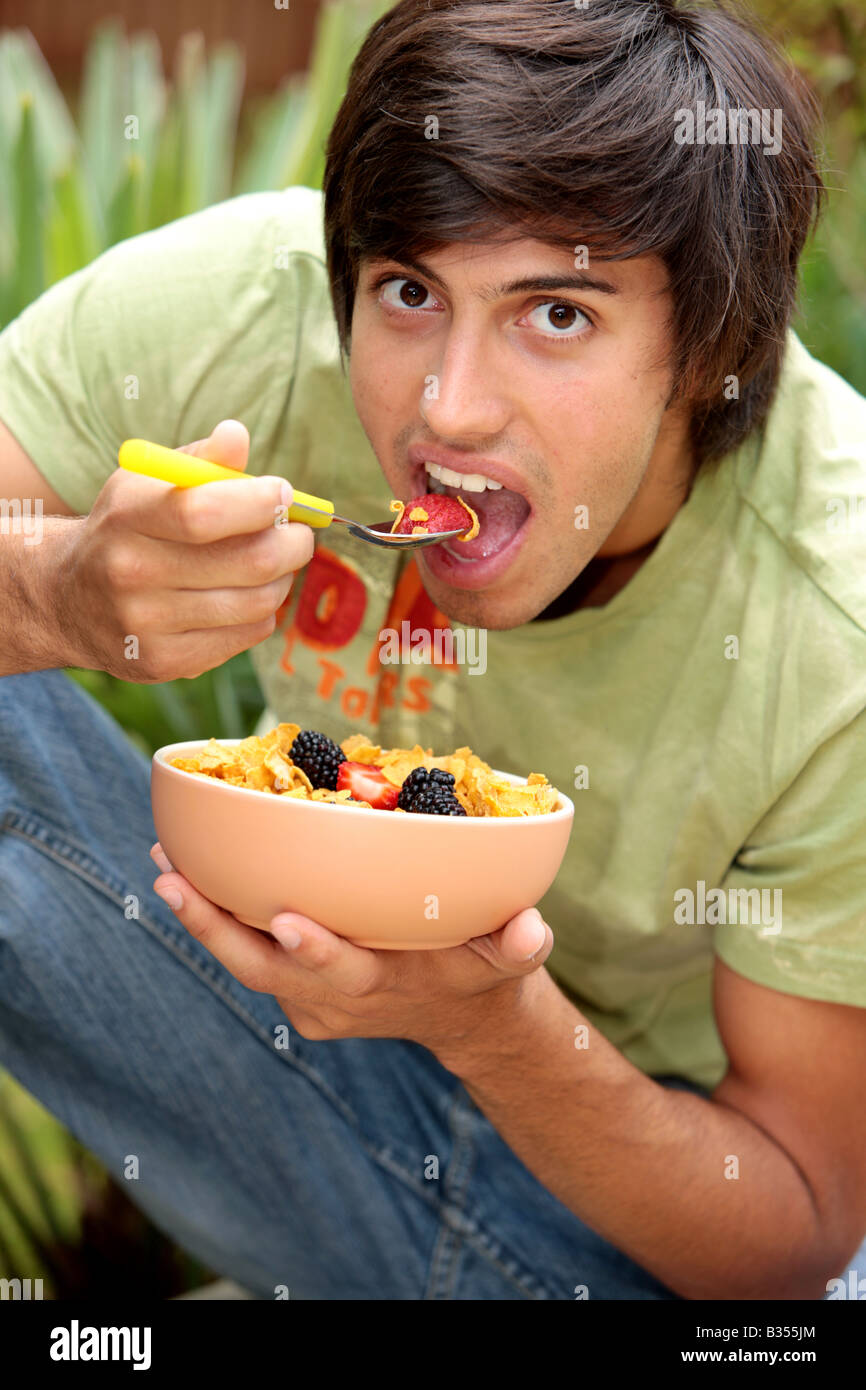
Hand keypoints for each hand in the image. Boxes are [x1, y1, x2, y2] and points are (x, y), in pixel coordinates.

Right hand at [57, 420, 313, 680]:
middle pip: (249, 562)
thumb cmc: (126, 530)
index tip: (282, 494)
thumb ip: (198, 461)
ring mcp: (148, 624)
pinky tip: (245, 595)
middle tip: (297, 533)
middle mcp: (132, 573)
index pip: (205, 513)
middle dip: (292, 543)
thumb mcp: (146, 484)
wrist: (67, 600)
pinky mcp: (166, 663)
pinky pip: (248, 634)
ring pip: (258, 603)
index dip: (260, 503)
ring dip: (282, 579)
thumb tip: (236, 436)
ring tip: (274, 563)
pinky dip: (261, 612)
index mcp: (128, 517)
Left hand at [150, 843, 554, 1064]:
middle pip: (261, 969)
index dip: (315, 952)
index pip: (340, 975)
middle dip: (214, 928)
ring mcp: (302, 995)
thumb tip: (534, 927)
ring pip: (240, 957)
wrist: (459, 1015)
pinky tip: (185, 859)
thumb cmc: (480, 971)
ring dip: (197, 912)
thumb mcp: (509, 961)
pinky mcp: (289, 980)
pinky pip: (244, 945)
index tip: (286, 921)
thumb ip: (520, 946)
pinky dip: (213, 908)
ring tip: (161, 859)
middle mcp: (330, 999)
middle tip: (171, 881)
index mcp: (379, 988)